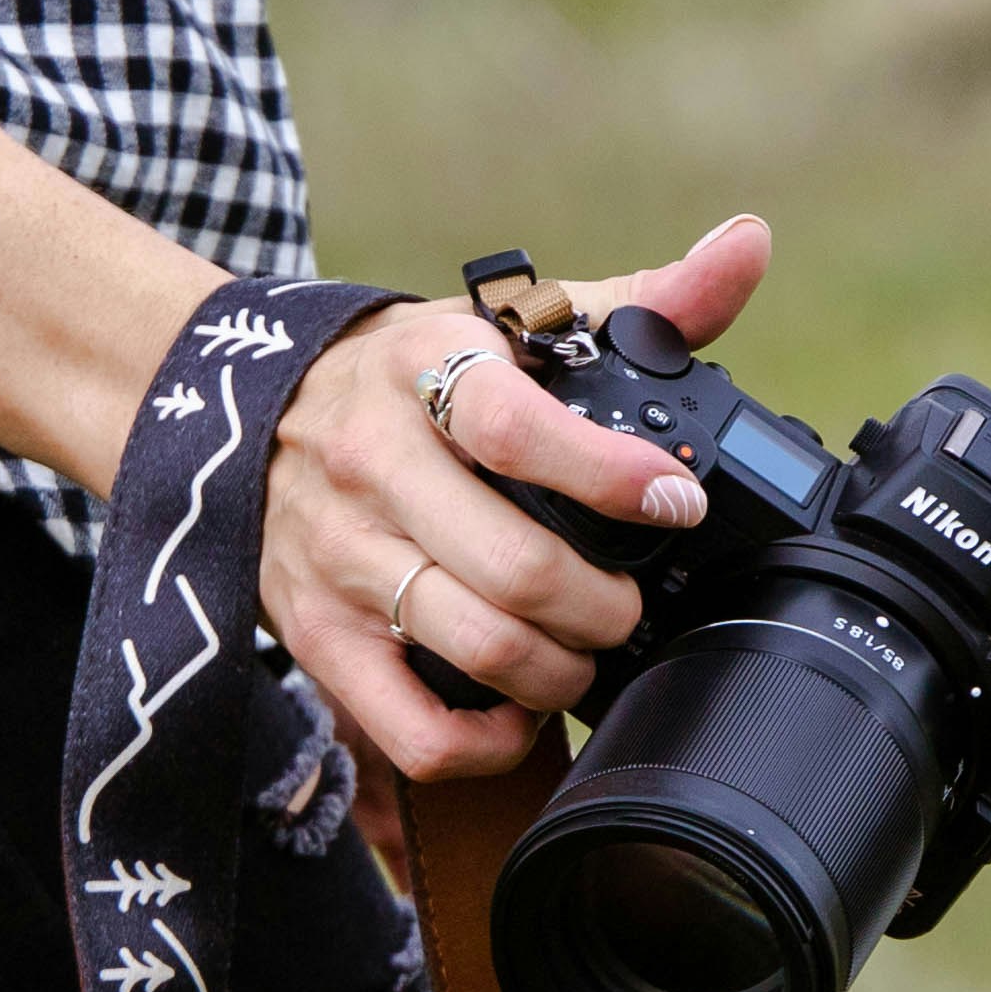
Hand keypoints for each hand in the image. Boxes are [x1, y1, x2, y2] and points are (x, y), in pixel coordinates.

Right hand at [264, 216, 773, 787]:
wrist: (242, 416)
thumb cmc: (402, 378)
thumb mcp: (501, 324)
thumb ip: (636, 301)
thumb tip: (748, 249)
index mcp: (423, 373)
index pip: (517, 432)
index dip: (613, 479)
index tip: (675, 502)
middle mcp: (372, 466)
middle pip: (517, 568)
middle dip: (605, 604)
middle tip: (628, 602)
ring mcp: (339, 560)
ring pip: (478, 649)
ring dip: (561, 671)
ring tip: (581, 652)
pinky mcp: (318, 638)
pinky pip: (415, 730)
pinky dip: (489, 742)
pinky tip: (516, 707)